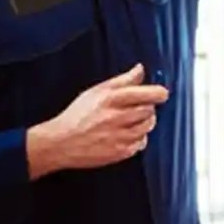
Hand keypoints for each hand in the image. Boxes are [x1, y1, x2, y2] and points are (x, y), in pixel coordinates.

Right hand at [26, 64, 168, 178]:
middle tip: (139, 107)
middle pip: (149, 111)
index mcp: (112, 99)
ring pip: (147, 128)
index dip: (159, 93)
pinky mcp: (119, 153)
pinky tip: (127, 134)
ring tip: (132, 120)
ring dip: (145, 123)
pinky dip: (138, 139)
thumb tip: (140, 69)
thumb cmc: (78, 115)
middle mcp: (117, 118)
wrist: (61, 143)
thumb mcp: (97, 91)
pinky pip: (140, 144)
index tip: (161, 93)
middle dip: (149, 107)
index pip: (147, 94)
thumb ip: (122, 80)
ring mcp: (119, 137)